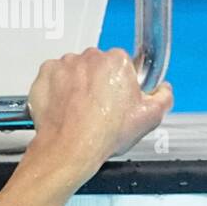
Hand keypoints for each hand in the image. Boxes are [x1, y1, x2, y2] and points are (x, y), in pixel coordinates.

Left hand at [26, 47, 173, 185]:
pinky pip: (53, 77)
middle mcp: (89, 57)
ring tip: (80, 109)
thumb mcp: (150, 117)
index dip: (121, 82)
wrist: (69, 148)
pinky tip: (64, 106)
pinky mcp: (44, 75)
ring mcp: (64, 65)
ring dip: (76, 83)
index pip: (123, 64)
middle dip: (98, 80)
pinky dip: (56, 88)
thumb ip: (163, 96)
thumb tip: (161, 89)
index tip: (118, 96)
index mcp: (117, 61)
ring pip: (74, 70)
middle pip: (97, 64)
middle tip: (99, 106)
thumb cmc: (104, 134)